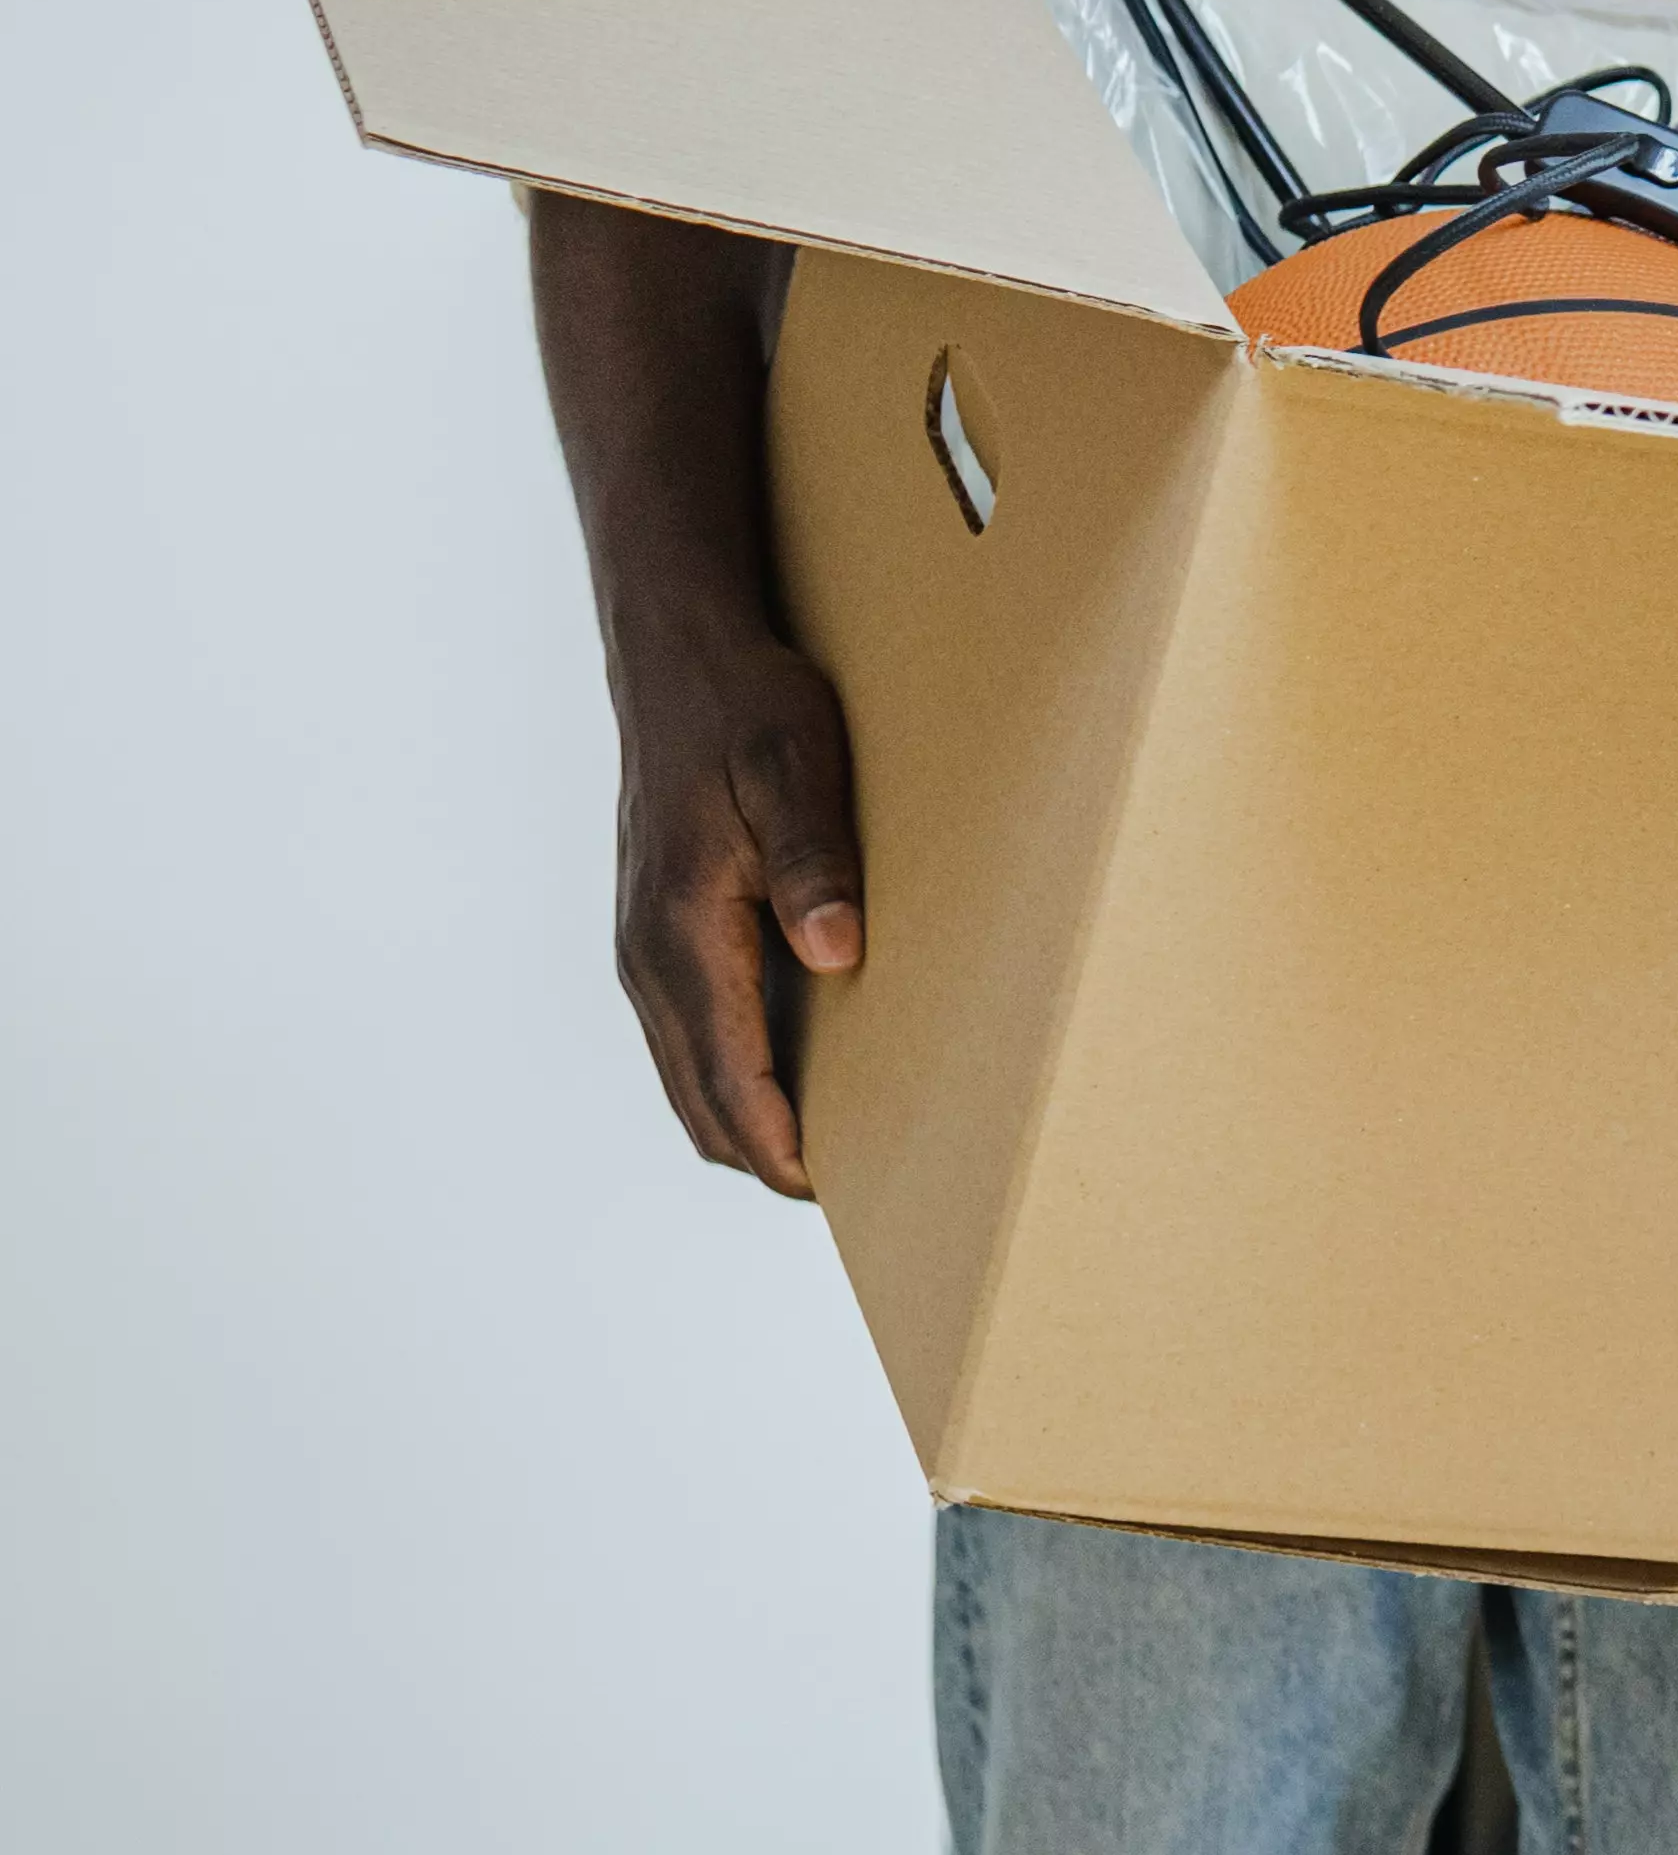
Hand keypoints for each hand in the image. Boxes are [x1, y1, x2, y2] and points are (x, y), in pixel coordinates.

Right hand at [605, 612, 862, 1196]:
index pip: (728, 1078)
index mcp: (681, 931)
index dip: (779, 1147)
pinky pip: (691, 1036)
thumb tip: (837, 955)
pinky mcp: (656, 933)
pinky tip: (795, 1077)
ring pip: (689, 1076)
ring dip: (746, 1123)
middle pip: (700, 1101)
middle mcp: (648, 955)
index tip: (835, 1194)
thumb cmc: (746, 709)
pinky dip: (732, 1079)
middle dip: (766, 1156)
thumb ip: (813, 860)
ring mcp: (644, 948)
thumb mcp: (795, 767)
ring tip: (834, 1154)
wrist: (679, 660)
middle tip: (857, 1194)